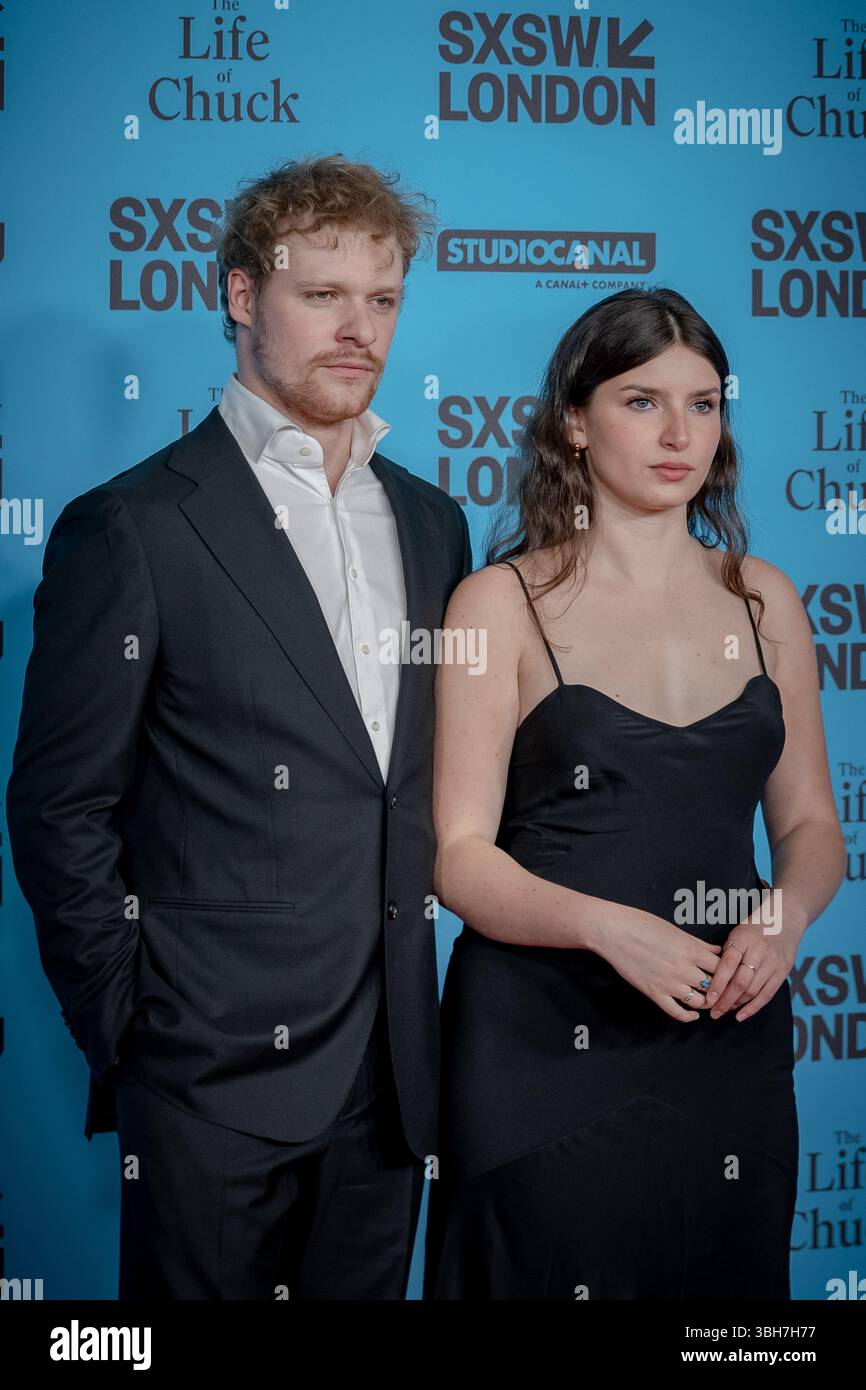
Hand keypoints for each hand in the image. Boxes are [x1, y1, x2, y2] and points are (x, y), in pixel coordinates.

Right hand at [593, 906, 722, 1021]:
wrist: (614, 931)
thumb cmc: (642, 924)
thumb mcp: (675, 930)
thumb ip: (698, 943)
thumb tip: (717, 950)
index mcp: (691, 950)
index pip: (722, 967)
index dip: (728, 972)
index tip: (729, 975)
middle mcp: (684, 969)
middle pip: (714, 986)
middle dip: (720, 990)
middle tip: (723, 992)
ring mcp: (669, 983)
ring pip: (699, 1001)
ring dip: (706, 1003)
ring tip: (708, 1001)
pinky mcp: (654, 992)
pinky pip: (676, 1012)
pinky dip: (688, 1017)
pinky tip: (692, 1014)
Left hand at [706, 890, 801, 1021]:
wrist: (786, 918)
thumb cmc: (755, 926)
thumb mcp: (737, 932)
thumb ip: (727, 952)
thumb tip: (711, 976)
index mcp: (743, 939)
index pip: (728, 965)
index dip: (718, 984)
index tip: (708, 999)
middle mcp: (759, 951)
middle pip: (740, 982)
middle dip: (725, 1000)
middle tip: (713, 1012)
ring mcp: (773, 962)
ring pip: (753, 990)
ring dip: (737, 1004)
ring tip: (724, 1011)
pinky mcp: (783, 971)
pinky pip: (767, 994)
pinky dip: (753, 1007)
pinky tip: (741, 1015)